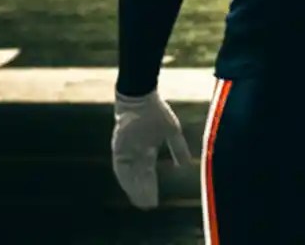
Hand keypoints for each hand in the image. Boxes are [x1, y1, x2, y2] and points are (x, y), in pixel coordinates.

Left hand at [111, 90, 191, 208]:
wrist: (141, 97)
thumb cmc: (156, 111)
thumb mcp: (172, 131)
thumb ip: (178, 148)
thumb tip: (186, 165)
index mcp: (147, 152)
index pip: (148, 175)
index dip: (150, 188)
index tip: (154, 203)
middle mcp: (134, 154)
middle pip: (138, 178)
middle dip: (142, 192)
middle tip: (146, 207)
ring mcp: (126, 150)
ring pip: (128, 175)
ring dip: (133, 188)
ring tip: (140, 201)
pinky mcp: (118, 146)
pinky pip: (120, 165)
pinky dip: (125, 177)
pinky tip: (129, 187)